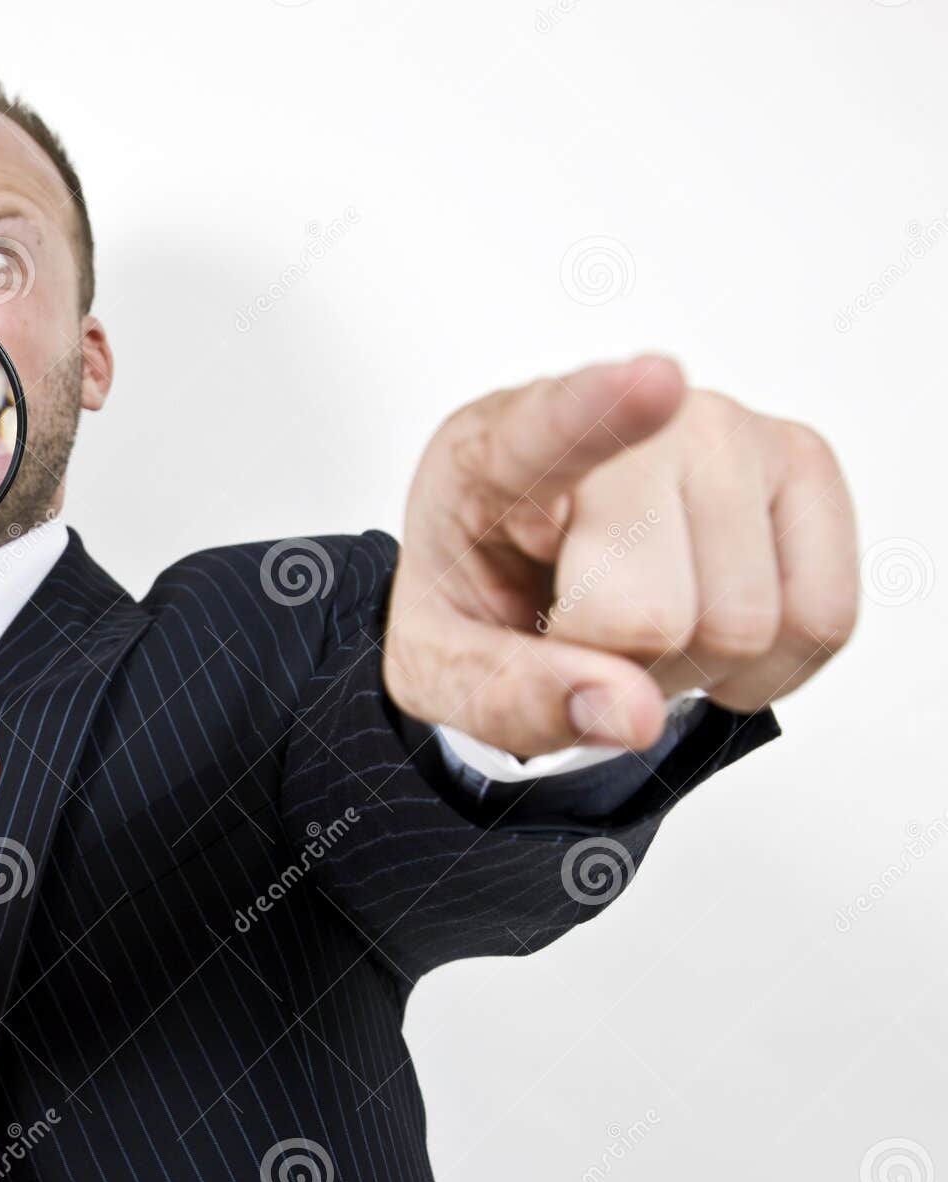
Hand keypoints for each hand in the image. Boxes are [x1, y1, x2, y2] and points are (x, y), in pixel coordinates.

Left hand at [382, 355, 858, 758]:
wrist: (519, 553)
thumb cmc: (480, 588)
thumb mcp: (444, 666)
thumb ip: (509, 695)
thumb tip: (632, 714)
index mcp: (497, 456)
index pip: (552, 432)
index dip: (604, 414)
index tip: (653, 382)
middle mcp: (627, 419)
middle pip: (657, 614)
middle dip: (621, 667)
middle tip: (584, 633)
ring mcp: (727, 430)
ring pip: (748, 625)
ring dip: (693, 668)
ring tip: (644, 621)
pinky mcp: (801, 461)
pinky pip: (822, 620)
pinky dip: (767, 667)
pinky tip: (709, 630)